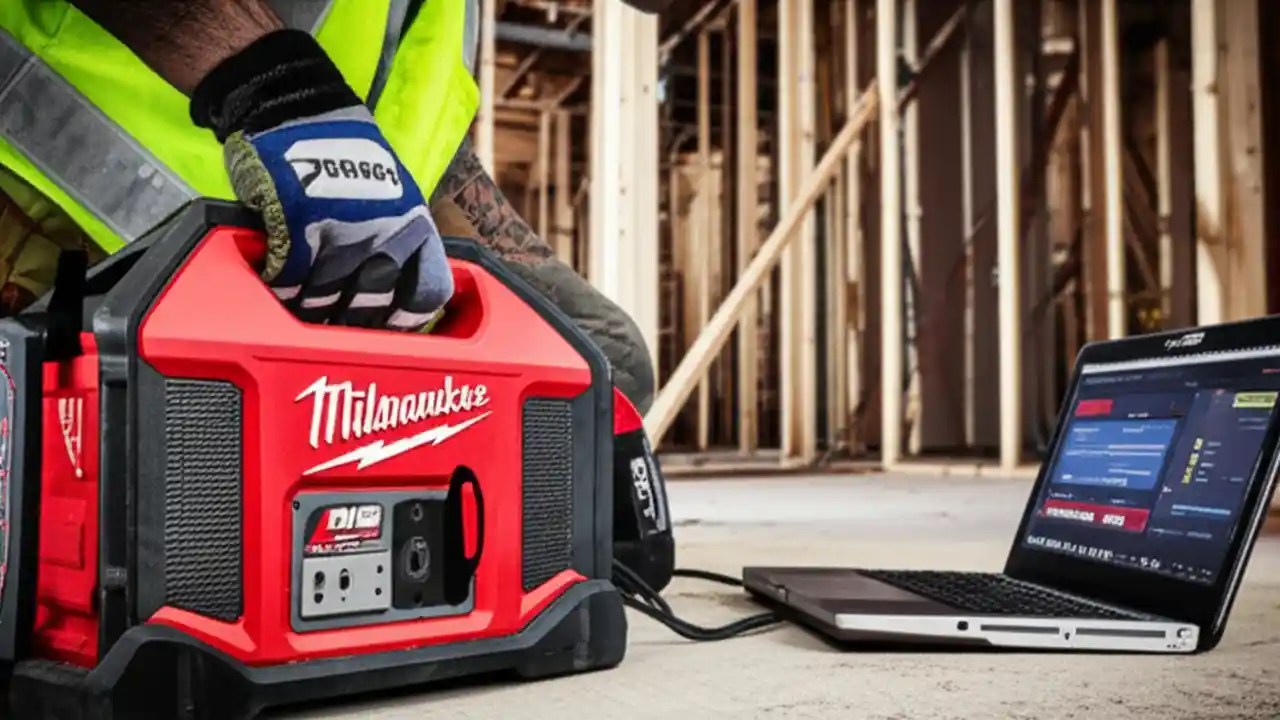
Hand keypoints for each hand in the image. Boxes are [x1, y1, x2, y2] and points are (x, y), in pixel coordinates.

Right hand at [224, 106, 452, 330]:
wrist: (298, 107)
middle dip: (351, 316)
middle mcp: (384, 231)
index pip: (428, 292)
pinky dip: (281, 286)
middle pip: (371, 302)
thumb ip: (401, 240)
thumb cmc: (347, 153)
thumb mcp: (396, 194)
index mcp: (415, 224)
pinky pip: (289, 278)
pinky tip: (276, 282)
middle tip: (335, 320)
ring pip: (326, 296)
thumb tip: (394, 290)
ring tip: (303, 306)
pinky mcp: (297, 225)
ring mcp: (341, 230)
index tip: (390, 329)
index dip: (409, 320)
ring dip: (311, 307)